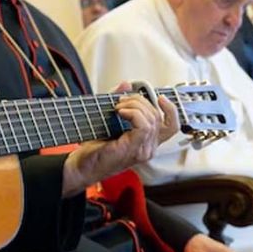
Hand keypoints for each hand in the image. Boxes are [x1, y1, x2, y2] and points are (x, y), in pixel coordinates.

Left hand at [61, 84, 175, 196]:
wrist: (82, 167)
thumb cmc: (94, 149)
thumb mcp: (109, 120)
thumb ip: (120, 101)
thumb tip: (125, 84)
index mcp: (147, 142)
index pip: (171, 126)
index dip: (170, 110)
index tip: (160, 98)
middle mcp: (149, 148)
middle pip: (158, 116)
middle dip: (140, 101)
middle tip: (121, 101)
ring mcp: (143, 151)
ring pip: (152, 119)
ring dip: (134, 106)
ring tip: (119, 107)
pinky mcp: (133, 150)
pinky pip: (144, 126)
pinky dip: (133, 114)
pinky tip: (120, 113)